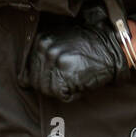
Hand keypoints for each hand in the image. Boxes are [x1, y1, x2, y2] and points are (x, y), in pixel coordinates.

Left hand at [21, 11, 135, 101]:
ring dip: (61, 89)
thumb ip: (42, 57)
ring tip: (75, 78)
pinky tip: (80, 82)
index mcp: (41, 40)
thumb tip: (23, 79)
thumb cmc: (89, 46)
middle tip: (68, 78)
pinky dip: (72, 93)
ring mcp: (55, 62)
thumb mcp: (61, 43)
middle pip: (36, 80)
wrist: (112, 46)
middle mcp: (45, 50)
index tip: (57, 73)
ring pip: (47, 89)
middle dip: (50, 84)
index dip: (43, 75)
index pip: (29, 68)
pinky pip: (62, 95)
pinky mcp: (66, 75)